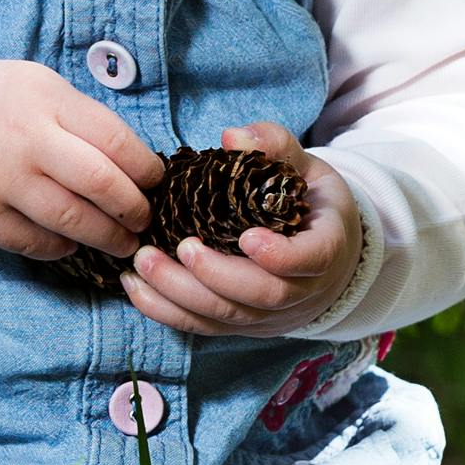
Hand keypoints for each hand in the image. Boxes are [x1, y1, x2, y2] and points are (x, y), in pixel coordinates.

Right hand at [0, 55, 162, 263]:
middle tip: (144, 220)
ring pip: (73, 221)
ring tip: (121, 242)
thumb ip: (78, 118)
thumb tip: (132, 164)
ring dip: (106, 237)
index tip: (154, 183)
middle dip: (134, 210)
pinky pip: (35, 242)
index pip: (117, 142)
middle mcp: (25, 138)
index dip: (146, 170)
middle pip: (103, 185)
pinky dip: (61, 247)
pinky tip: (70, 242)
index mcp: (46, 98)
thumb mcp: (33, 85)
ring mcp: (0, 180)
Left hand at [124, 122, 364, 339]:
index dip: (281, 257)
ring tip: (143, 263)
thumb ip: (273, 145)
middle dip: (216, 276)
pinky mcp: (241, 325)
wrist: (320, 250)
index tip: (247, 237)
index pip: (312, 259)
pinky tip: (137, 288)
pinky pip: (204, 327)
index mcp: (327, 245)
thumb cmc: (307, 201)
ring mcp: (271, 315)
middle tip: (179, 246)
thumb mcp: (302, 165)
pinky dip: (167, 311)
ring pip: (228, 317)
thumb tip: (232, 137)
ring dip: (181, 295)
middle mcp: (303, 290)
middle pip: (262, 296)